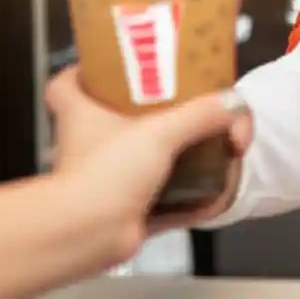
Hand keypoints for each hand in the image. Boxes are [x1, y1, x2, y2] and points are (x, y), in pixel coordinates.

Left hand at [44, 69, 253, 244]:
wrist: (88, 236)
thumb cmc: (105, 174)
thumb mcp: (159, 132)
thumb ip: (200, 115)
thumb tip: (233, 104)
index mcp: (82, 115)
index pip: (67, 82)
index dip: (86, 70)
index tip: (112, 64)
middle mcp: (89, 146)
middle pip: (116, 118)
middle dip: (153, 113)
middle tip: (184, 105)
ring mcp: (106, 180)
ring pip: (143, 160)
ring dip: (176, 156)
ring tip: (206, 149)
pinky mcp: (125, 211)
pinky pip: (162, 198)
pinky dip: (187, 198)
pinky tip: (210, 195)